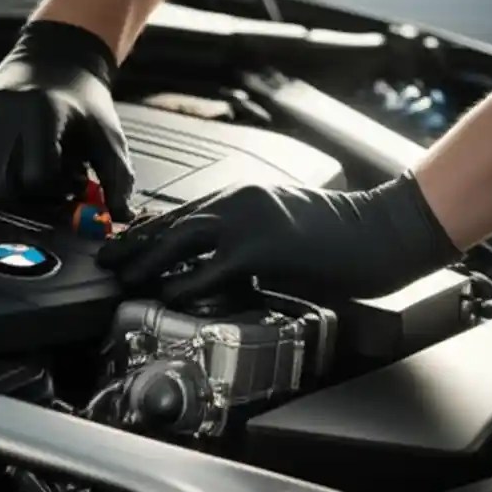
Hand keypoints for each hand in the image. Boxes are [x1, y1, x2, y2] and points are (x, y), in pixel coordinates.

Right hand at [0, 20, 135, 220]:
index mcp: (39, 113)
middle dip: (20, 196)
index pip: (34, 177)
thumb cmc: (83, 103)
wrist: (54, 60)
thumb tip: (120, 216)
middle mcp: (0, 112)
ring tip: (10, 178)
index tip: (63, 176)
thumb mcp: (106, 135)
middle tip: (35, 181)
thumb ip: (117, 177)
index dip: (52, 189)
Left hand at [96, 172, 461, 301]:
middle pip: (171, 222)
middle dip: (134, 243)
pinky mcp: (263, 247)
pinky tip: (166, 295)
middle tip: (107, 260)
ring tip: (121, 278)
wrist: (385, 230)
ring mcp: (250, 221)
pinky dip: (184, 283)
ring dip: (147, 261)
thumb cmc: (342, 236)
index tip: (123, 245)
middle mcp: (239, 200)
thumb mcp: (283, 227)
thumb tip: (219, 267)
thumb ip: (247, 241)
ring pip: (181, 239)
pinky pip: (211, 268)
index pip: (182, 212)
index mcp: (243, 195)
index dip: (148, 232)